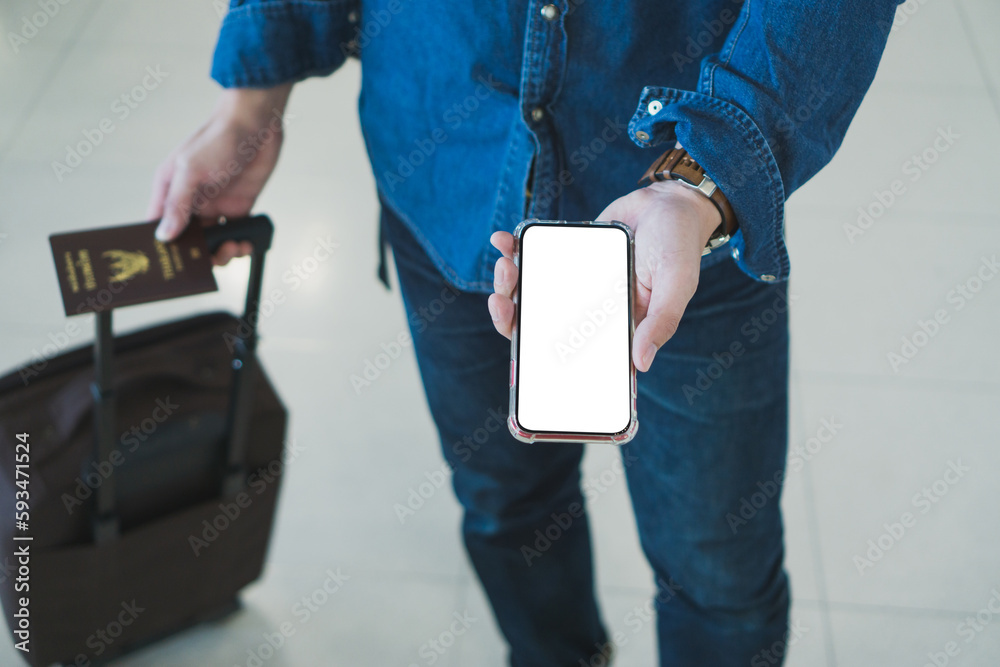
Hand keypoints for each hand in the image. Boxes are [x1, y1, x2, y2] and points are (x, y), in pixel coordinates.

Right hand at [146, 84, 291, 265]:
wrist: (256, 125)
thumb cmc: (218, 139)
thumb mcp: (191, 170)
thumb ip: (177, 204)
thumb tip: (163, 235)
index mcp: (170, 191)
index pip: (158, 227)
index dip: (163, 247)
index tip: (172, 265)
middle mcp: (191, 202)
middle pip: (188, 240)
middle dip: (198, 256)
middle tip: (212, 261)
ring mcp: (215, 205)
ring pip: (213, 241)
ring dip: (222, 252)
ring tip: (234, 248)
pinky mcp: (239, 206)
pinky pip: (236, 233)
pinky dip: (241, 243)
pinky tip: (247, 244)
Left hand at [489, 179, 720, 371]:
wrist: (670, 201)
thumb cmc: (680, 246)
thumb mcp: (677, 284)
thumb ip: (661, 321)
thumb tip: (642, 364)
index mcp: (614, 326)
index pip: (572, 351)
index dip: (539, 355)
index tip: (518, 342)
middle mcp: (589, 309)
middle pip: (540, 323)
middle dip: (512, 315)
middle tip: (501, 300)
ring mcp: (575, 282)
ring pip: (532, 291)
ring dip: (509, 282)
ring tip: (504, 265)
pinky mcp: (567, 255)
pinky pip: (535, 256)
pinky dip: (515, 248)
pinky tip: (502, 240)